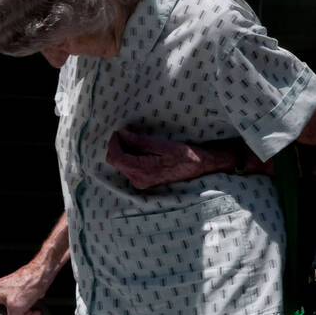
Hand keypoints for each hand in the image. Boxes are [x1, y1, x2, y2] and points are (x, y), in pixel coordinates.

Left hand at [107, 127, 271, 186]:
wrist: (203, 168)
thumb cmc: (186, 155)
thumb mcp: (162, 144)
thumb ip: (139, 141)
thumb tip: (121, 134)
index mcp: (142, 171)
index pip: (116, 157)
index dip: (113, 143)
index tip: (118, 131)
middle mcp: (139, 180)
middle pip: (116, 162)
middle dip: (117, 146)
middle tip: (126, 133)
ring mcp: (142, 183)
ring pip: (122, 165)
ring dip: (124, 151)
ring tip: (135, 139)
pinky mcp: (145, 182)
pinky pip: (130, 168)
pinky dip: (130, 157)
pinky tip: (140, 149)